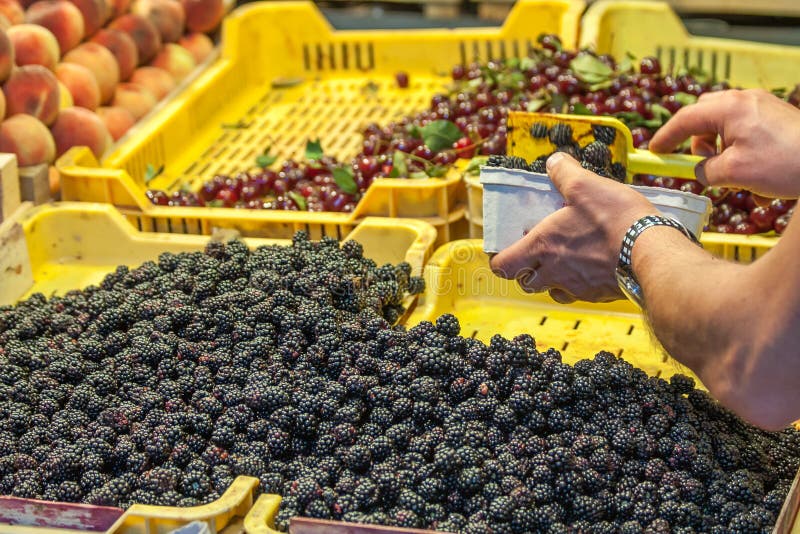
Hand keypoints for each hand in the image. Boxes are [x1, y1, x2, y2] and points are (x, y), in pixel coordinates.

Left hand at [490, 152, 656, 302]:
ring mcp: (576, 287)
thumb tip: (554, 161)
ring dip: (550, 279)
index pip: (503, 266)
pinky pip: (578, 294)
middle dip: (525, 270)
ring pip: (551, 290)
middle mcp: (553, 271)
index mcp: (542, 246)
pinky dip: (577, 285)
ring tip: (562, 260)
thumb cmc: (615, 220)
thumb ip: (564, 172)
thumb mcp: (586, 185)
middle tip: (536, 253)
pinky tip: (589, 267)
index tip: (507, 249)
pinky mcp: (597, 295)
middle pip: (525, 282)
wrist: (651, 252)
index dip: (500, 259)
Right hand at [649, 89, 799, 197]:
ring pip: (726, 129)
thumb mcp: (734, 173)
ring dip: (722, 154)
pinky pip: (747, 135)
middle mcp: (745, 101)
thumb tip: (701, 171)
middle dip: (697, 144)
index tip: (653, 152)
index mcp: (730, 108)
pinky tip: (757, 183)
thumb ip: (706, 171)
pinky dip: (743, 157)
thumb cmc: (787, 163)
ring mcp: (763, 108)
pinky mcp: (777, 120)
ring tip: (733, 178)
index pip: (684, 119)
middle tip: (699, 165)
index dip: (665, 137)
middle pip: (704, 118)